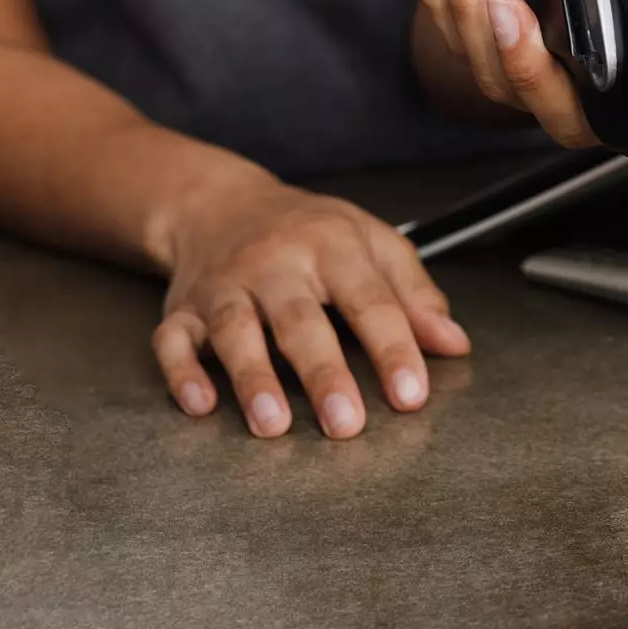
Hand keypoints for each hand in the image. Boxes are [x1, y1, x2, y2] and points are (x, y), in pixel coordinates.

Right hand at [151, 174, 469, 438]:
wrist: (220, 204)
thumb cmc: (310, 231)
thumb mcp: (373, 243)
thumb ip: (415, 294)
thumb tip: (454, 344)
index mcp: (331, 246)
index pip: (369, 299)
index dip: (393, 348)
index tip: (411, 395)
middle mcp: (275, 264)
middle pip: (300, 320)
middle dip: (323, 373)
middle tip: (346, 424)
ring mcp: (224, 286)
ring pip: (235, 330)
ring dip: (252, 378)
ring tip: (273, 424)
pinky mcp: (182, 309)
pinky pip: (173, 339)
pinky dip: (182, 372)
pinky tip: (201, 404)